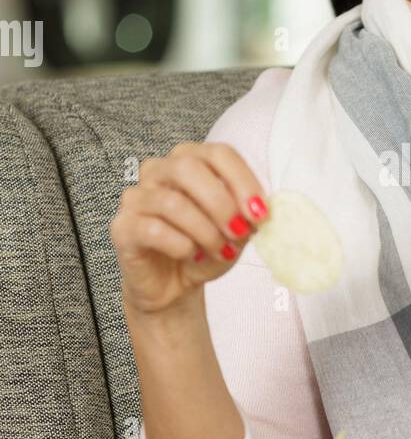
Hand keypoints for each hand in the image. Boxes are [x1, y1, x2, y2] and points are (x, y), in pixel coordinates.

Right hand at [110, 142, 269, 316]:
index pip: (218, 153)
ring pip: (172, 202)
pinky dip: (182, 246)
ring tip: (220, 251)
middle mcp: (158, 171)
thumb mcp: (236, 230)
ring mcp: (136, 197)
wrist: (174, 285)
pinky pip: (153, 230)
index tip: (260, 213)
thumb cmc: (205, 248)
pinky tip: (192, 256)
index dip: (243, 181)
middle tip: (240, 232)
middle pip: (189, 168)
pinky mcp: (122, 227)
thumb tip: (258, 208)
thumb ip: (247, 213)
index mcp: (189, 160)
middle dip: (222, 204)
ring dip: (205, 231)